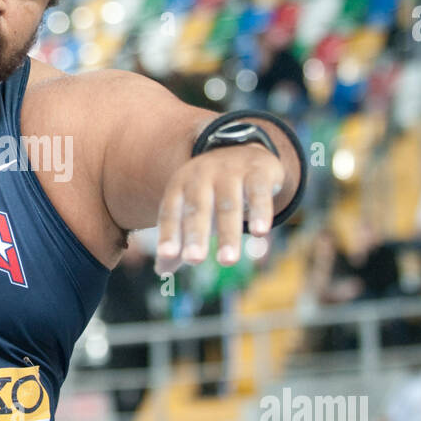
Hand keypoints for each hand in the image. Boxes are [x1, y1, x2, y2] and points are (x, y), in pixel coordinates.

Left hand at [154, 145, 285, 274]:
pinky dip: (260, 212)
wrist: (243, 150)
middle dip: (195, 234)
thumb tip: (161, 270)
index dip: (168, 233)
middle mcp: (202, 175)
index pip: (171, 211)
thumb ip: (179, 238)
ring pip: (229, 205)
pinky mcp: (258, 171)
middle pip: (198, 207)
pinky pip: (258, 193)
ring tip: (227, 261)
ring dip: (228, 234)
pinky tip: (260, 233)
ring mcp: (230, 171)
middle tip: (193, 259)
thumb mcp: (192, 209)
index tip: (166, 256)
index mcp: (180, 185)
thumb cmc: (211, 191)